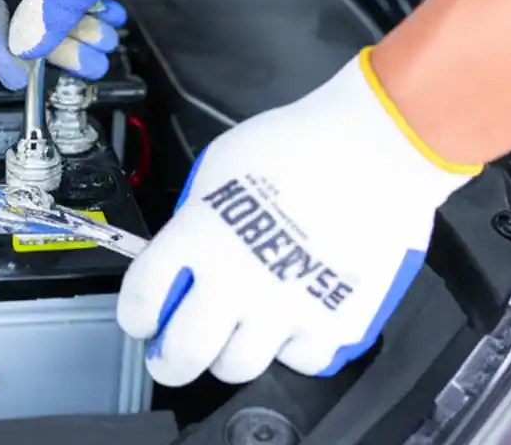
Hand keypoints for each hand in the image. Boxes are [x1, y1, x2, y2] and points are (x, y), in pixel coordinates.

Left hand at [116, 48, 481, 384]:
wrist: (374, 146)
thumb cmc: (300, 144)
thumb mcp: (218, 169)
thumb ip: (194, 218)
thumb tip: (183, 250)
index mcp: (198, 236)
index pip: (141, 299)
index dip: (136, 317)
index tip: (143, 320)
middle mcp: (235, 279)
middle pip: (182, 354)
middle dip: (168, 362)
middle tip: (172, 356)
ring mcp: (285, 306)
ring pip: (237, 366)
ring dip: (230, 354)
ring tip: (238, 333)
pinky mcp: (334, 322)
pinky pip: (300, 360)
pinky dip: (293, 347)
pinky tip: (294, 319)